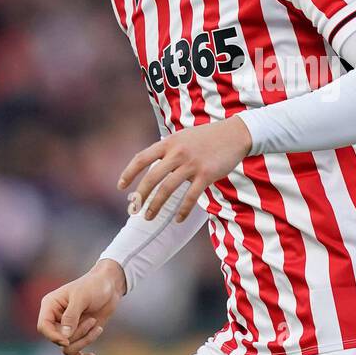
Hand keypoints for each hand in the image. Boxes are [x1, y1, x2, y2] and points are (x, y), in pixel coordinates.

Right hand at [36, 259, 125, 354]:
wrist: (110, 287)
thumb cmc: (94, 286)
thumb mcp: (82, 297)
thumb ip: (71, 316)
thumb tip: (64, 338)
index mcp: (50, 306)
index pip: (43, 327)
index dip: (53, 336)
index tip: (66, 341)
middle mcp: (55, 319)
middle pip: (57, 340)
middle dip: (77, 334)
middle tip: (92, 320)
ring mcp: (66, 329)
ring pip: (68, 348)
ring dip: (84, 340)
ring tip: (96, 324)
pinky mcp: (78, 335)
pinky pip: (74, 353)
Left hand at [118, 117, 252, 221]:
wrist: (235, 134)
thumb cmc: (208, 137)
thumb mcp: (183, 137)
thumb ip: (168, 149)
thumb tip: (153, 163)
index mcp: (169, 143)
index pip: (142, 158)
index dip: (129, 173)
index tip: (120, 187)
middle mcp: (177, 153)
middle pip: (152, 177)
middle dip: (140, 196)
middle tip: (133, 209)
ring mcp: (192, 164)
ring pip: (167, 189)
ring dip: (155, 205)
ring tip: (148, 217)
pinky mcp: (206, 174)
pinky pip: (190, 196)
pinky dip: (182, 210)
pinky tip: (177, 220)